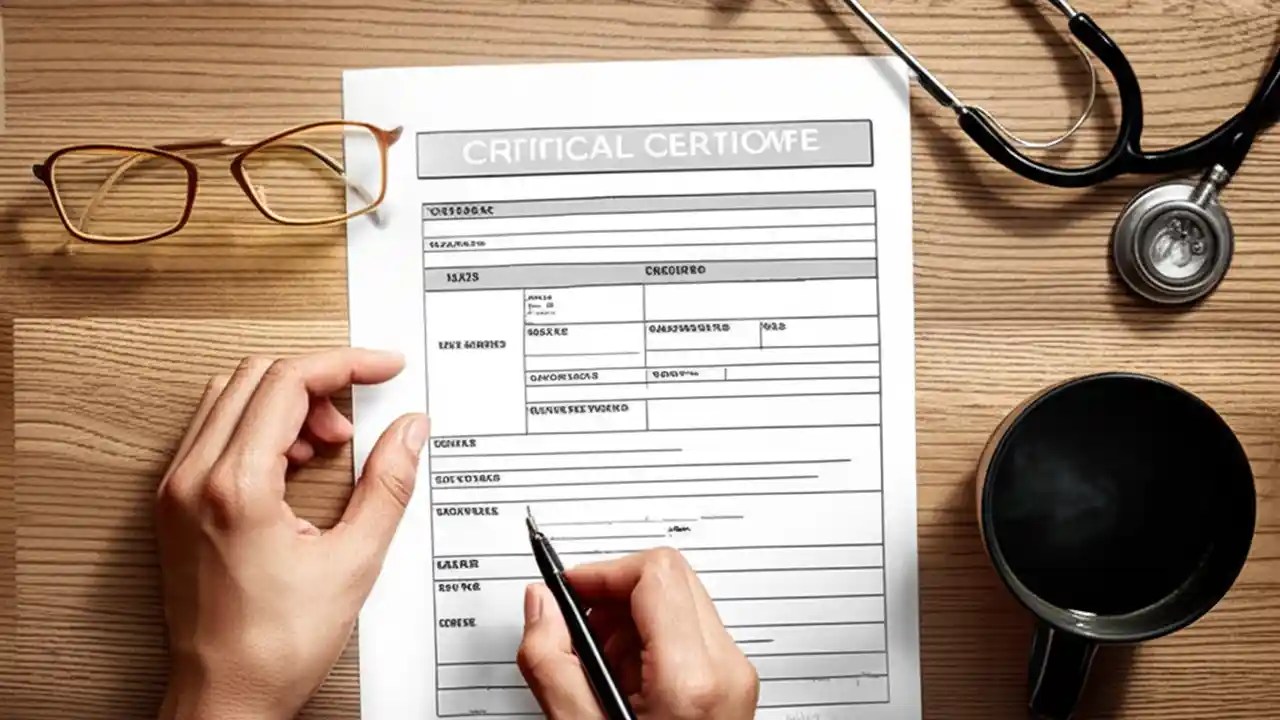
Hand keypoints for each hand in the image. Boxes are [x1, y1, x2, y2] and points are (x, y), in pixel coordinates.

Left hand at [155, 349, 427, 719]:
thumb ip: (387, 485)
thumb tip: (409, 432)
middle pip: (256, 377)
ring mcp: (176, 490)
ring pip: (230, 398)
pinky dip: (259, 429)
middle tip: (356, 421)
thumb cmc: (273, 648)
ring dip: (286, 404)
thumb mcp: (353, 562)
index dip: (346, 364)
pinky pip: (214, 432)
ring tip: (327, 447)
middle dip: (317, 383)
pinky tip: (292, 465)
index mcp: (235, 487)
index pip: (289, 381)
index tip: (383, 368)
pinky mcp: (174, 505)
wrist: (224, 697)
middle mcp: (193, 478)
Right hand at [517, 548, 758, 718]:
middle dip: (614, 593)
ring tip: (600, 667)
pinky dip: (649, 641)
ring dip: (630, 618)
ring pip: (679, 600)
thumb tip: (541, 607)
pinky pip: (688, 631)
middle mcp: (726, 669)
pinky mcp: (732, 684)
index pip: (653, 573)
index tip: (566, 591)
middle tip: (578, 628)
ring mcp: (735, 676)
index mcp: (691, 679)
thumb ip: (551, 662)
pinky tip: (624, 681)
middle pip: (669, 577)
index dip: (600, 572)